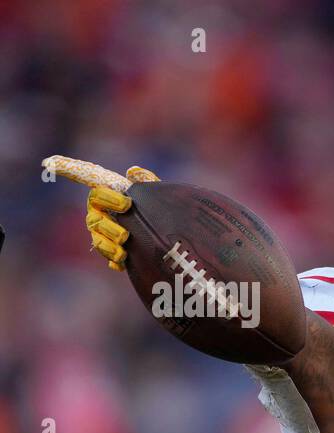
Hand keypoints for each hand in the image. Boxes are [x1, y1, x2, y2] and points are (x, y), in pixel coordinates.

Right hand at [42, 155, 158, 271]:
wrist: (178, 247)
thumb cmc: (166, 214)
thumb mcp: (161, 195)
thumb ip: (148, 183)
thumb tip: (133, 171)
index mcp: (111, 194)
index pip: (88, 177)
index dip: (68, 168)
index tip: (49, 162)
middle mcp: (103, 212)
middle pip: (93, 212)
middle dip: (108, 216)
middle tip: (126, 220)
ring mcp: (106, 234)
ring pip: (97, 235)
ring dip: (109, 241)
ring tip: (124, 246)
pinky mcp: (115, 255)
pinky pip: (108, 256)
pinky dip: (115, 259)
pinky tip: (123, 262)